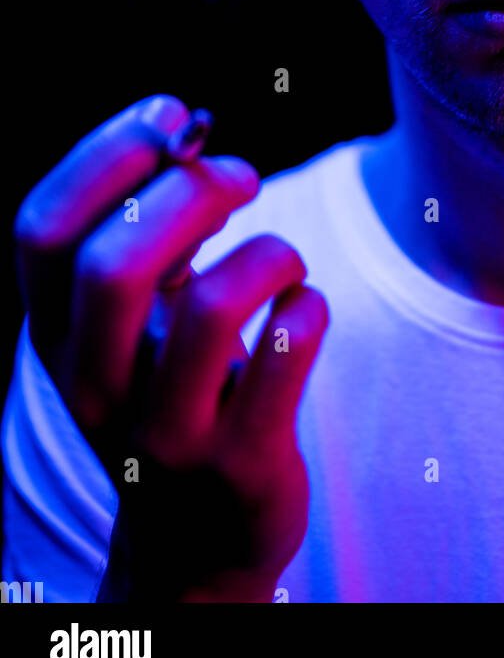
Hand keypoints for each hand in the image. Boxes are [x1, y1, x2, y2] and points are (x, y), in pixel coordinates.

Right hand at [13, 94, 329, 601]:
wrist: (198, 543)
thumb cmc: (170, 395)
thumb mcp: (129, 326)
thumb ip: (144, 234)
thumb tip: (184, 127)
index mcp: (58, 339)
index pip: (42, 230)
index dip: (106, 152)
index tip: (171, 114)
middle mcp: (97, 389)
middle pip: (113, 264)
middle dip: (186, 193)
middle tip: (239, 174)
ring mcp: (168, 433)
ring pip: (208, 309)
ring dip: (263, 251)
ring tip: (280, 256)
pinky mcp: (243, 461)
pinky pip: (285, 351)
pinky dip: (306, 304)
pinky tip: (302, 306)